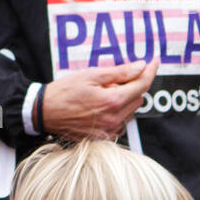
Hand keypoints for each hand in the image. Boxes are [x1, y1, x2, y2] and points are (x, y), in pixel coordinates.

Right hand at [41, 57, 158, 139]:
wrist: (44, 113)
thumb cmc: (64, 92)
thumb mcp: (91, 75)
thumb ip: (119, 72)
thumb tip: (141, 67)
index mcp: (113, 101)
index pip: (142, 85)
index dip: (151, 71)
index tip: (154, 61)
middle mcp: (114, 119)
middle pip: (139, 98)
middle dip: (132, 86)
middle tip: (113, 79)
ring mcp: (109, 130)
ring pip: (131, 111)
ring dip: (124, 99)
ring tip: (102, 93)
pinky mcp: (104, 137)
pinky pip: (121, 122)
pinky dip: (118, 112)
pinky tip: (101, 106)